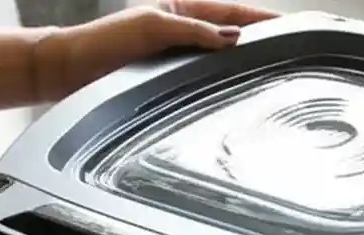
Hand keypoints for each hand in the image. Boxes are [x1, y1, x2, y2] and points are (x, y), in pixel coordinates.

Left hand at [33, 1, 278, 101]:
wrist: (67, 73)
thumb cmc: (102, 46)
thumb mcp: (151, 29)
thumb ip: (193, 30)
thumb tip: (234, 39)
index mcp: (181, 9)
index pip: (234, 12)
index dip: (264, 18)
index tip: (295, 25)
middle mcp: (182, 32)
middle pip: (233, 34)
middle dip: (264, 40)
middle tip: (296, 53)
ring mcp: (176, 57)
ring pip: (221, 60)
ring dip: (246, 66)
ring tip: (275, 75)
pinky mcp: (167, 81)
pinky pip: (205, 80)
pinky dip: (224, 85)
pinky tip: (238, 96)